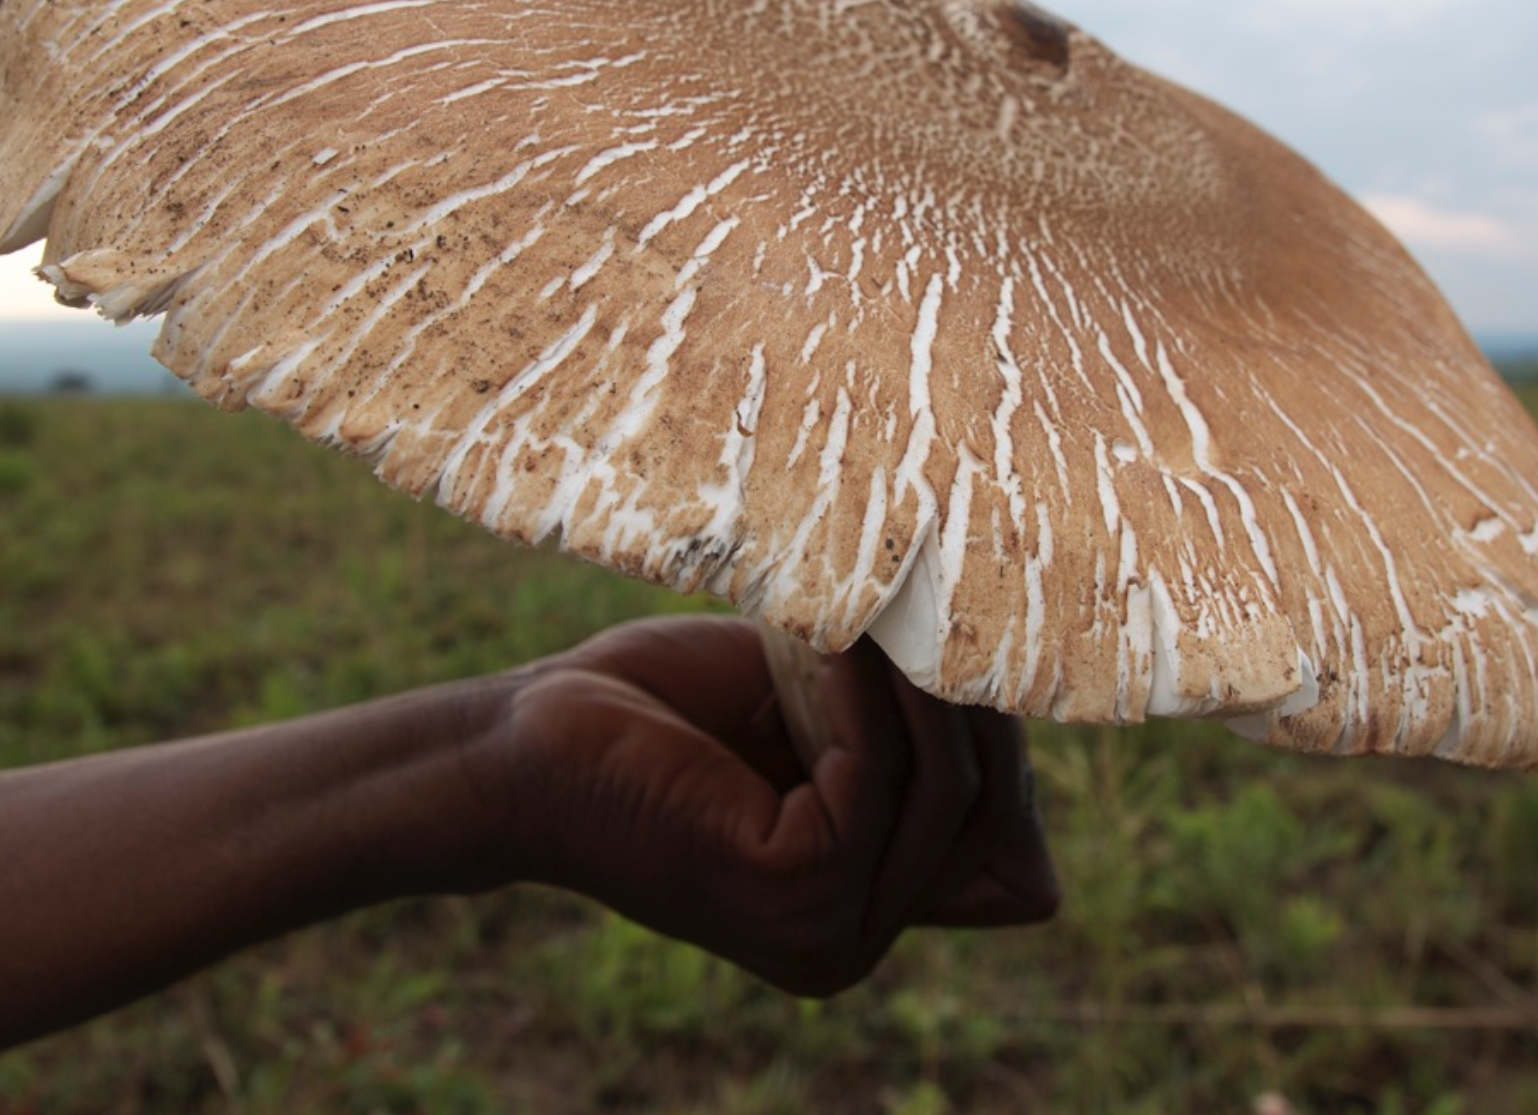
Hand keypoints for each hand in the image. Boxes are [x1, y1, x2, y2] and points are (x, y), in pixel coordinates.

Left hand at [476, 615, 1059, 995]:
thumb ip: (896, 733)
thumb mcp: (804, 720)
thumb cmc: (650, 717)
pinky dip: (873, 688)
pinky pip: (879, 772)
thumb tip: (1010, 690)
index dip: (1016, 766)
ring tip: (906, 593)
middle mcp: (852, 944)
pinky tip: (846, 622)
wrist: (521, 745)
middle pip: (988, 821)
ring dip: (932, 683)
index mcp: (858, 916)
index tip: (985, 663)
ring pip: (947, 794)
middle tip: (956, 604)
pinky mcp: (792, 885)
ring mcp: (828, 928)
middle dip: (984, 709)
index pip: (1015, 870)